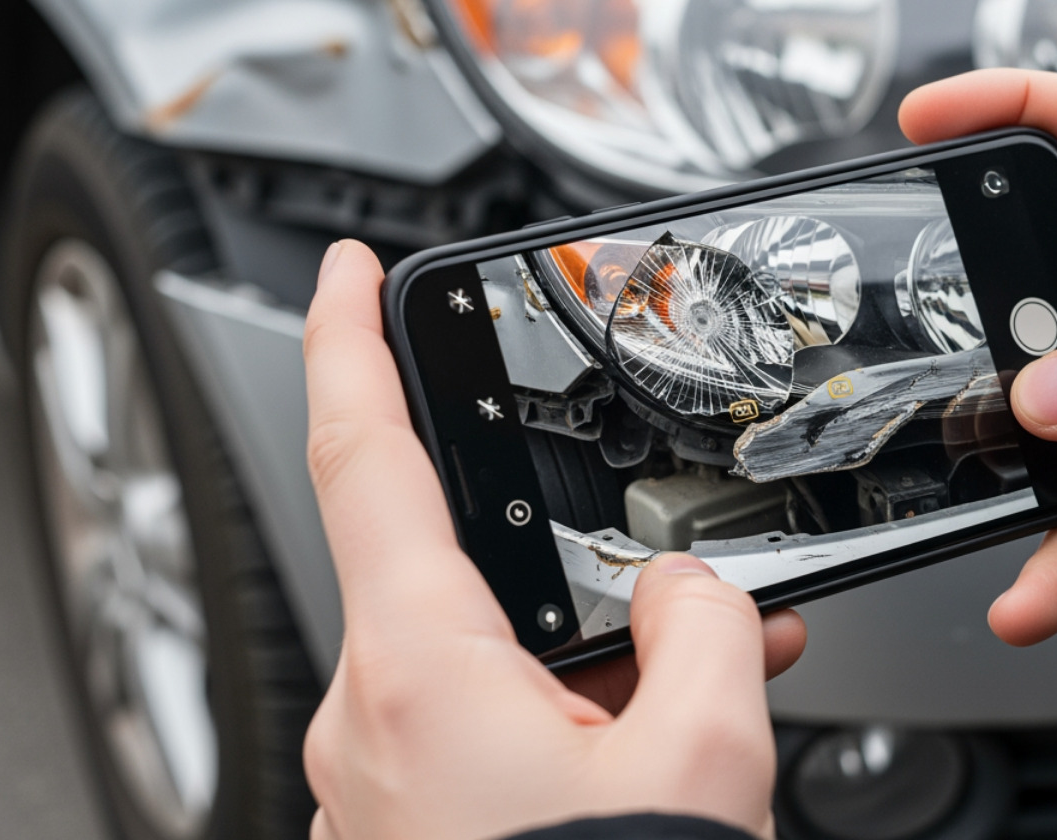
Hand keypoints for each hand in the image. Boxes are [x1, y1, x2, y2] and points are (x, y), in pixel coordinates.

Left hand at [301, 240, 804, 839]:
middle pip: (465, 569)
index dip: (347, 338)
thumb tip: (690, 593)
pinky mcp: (409, 826)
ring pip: (485, 657)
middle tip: (664, 562)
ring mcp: (380, 783)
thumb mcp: (705, 759)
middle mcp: (372, 725)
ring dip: (589, 649)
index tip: (349, 272)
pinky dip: (565, 712)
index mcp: (418, 676)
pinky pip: (482, 729)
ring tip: (700, 677)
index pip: (359, 454)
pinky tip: (651, 731)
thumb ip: (709, 630)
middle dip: (569, 543)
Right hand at [899, 70, 1056, 641]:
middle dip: (985, 315)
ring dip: (1009, 456)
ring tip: (991, 488)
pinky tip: (1034, 593)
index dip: (1012, 106)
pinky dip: (1048, 554)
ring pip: (1043, 407)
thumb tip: (1048, 390)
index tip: (930, 118)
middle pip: (1040, 279)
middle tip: (957, 356)